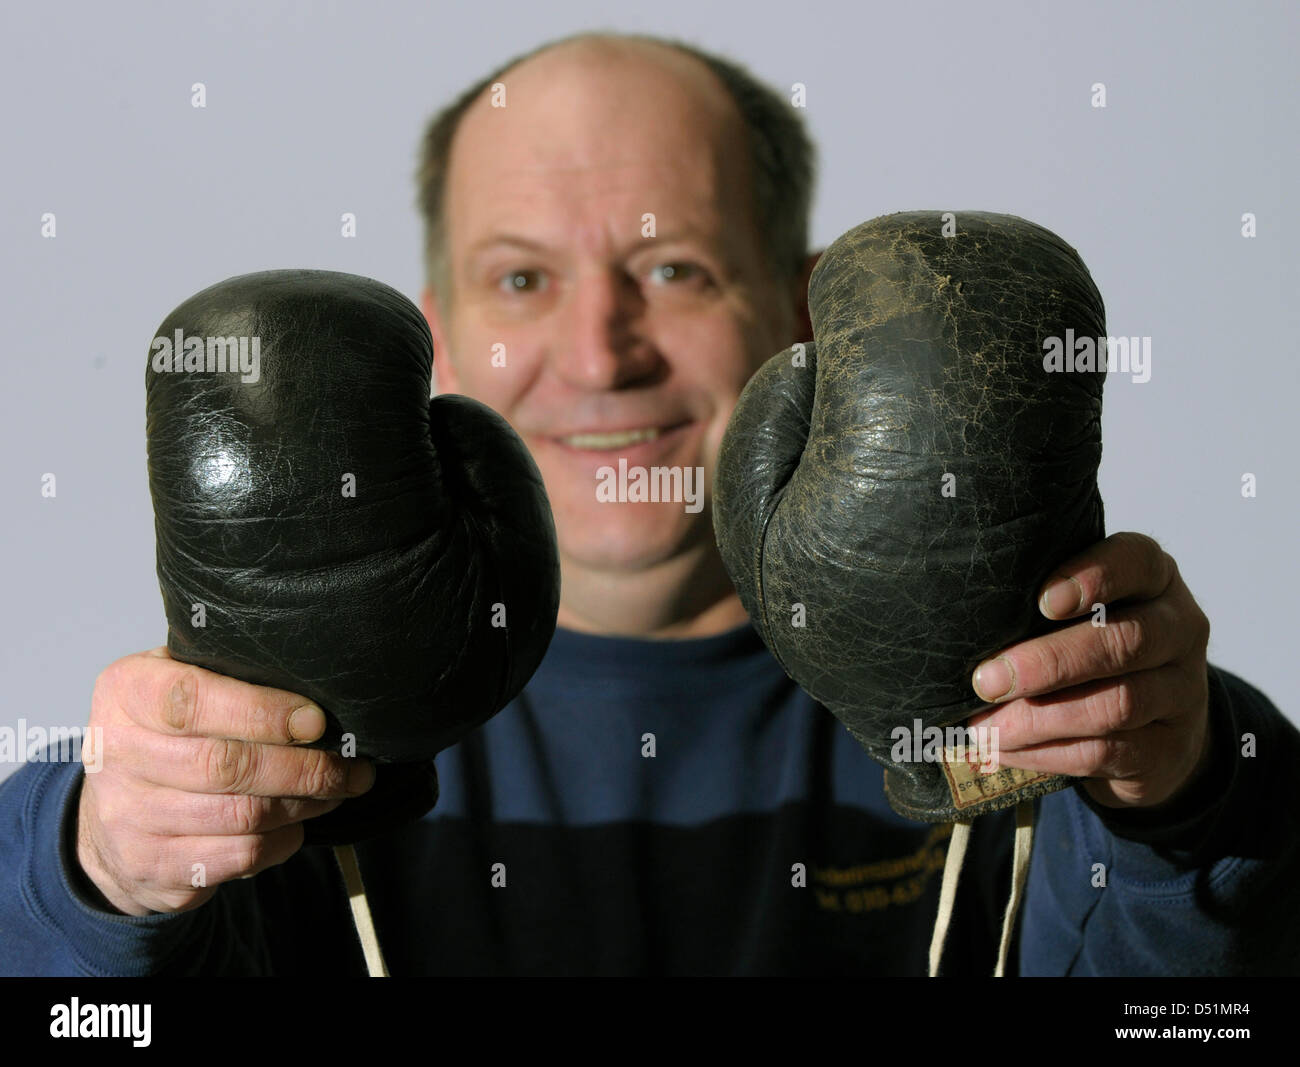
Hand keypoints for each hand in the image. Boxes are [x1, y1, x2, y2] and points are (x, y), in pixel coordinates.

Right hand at [77, 647, 373, 915]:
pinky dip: (283, 840)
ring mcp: (128, 818)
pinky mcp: (151, 866)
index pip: (191, 701)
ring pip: (241, 816)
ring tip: (336, 790)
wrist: (109, 814)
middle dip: (306, 768)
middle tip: (351, 766)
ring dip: (304, 804)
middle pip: (226, 766)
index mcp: (127, 693)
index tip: (316, 722)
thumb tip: (318, 685)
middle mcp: (117, 755)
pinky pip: (238, 855)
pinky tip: (298, 823)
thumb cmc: (166, 732)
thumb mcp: (180, 679)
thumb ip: (230, 674)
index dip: (262, 712)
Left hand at [967, 532, 1212, 809]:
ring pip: (1116, 705)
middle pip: (1122, 643)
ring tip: (986, 727)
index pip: (1136, 562)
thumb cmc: (1095, 649)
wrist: (1160, 727)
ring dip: (1040, 718)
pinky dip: (1047, 753)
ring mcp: (1183, 692)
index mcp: (1155, 579)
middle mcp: (1179, 629)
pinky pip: (1107, 752)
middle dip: (1047, 664)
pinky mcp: (1169, 749)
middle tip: (986, 681)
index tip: (1042, 601)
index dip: (1093, 577)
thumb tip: (959, 623)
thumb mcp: (1081, 611)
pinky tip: (1006, 749)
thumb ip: (1041, 603)